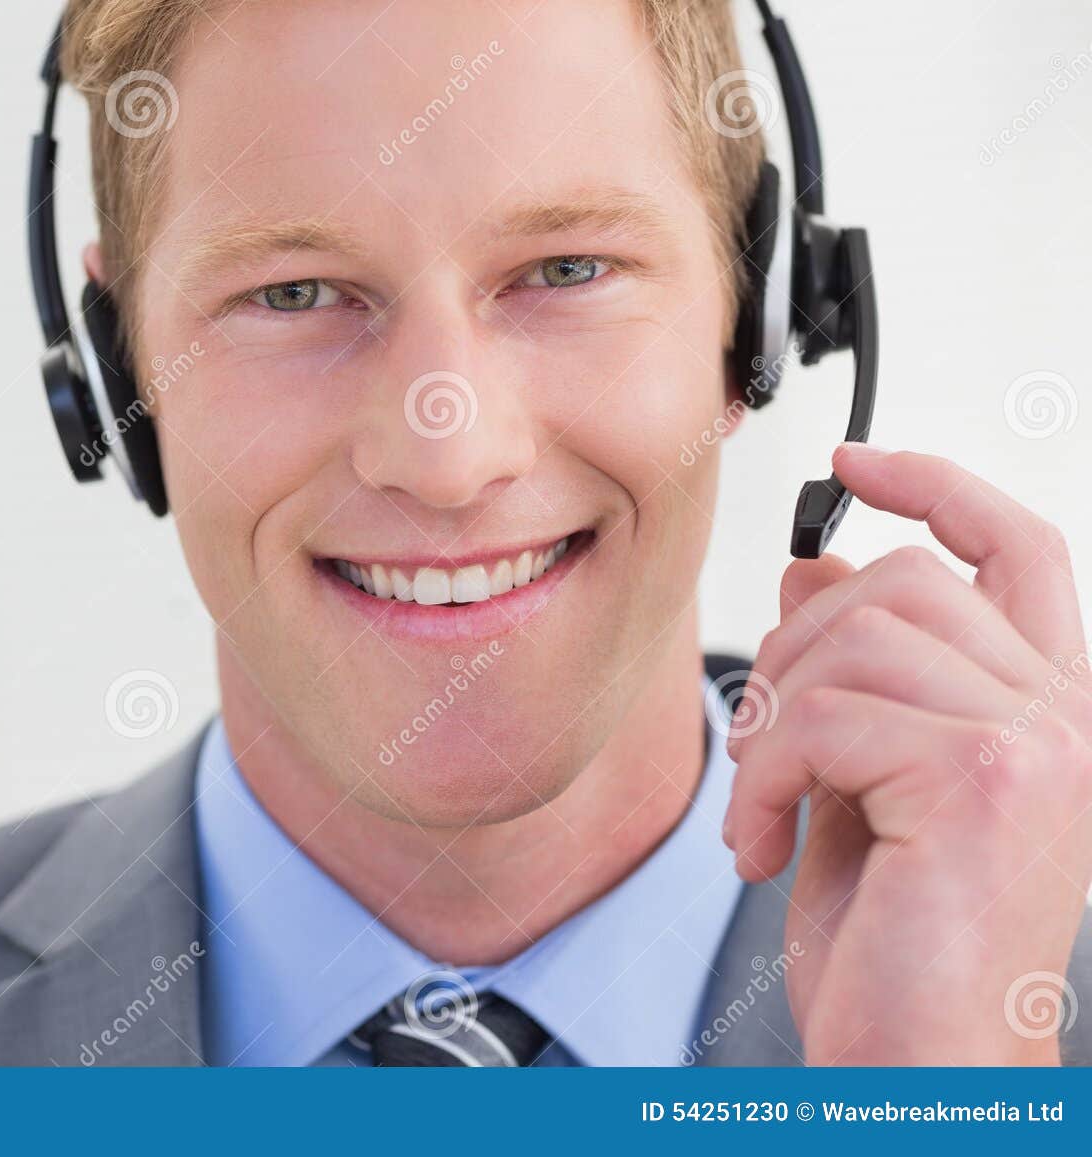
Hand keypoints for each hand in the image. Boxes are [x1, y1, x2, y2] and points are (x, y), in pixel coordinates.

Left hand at [721, 443, 1091, 1064]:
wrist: (913, 1061)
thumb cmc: (893, 943)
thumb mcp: (858, 782)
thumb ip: (854, 673)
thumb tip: (813, 565)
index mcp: (1046, 711)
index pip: (1017, 549)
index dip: (938, 487)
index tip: (854, 462)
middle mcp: (1070, 717)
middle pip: (900, 584)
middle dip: (795, 649)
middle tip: (765, 750)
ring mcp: (1043, 741)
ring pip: (856, 634)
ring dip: (772, 724)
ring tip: (764, 813)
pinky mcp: (991, 776)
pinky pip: (824, 716)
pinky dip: (762, 779)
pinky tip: (760, 846)